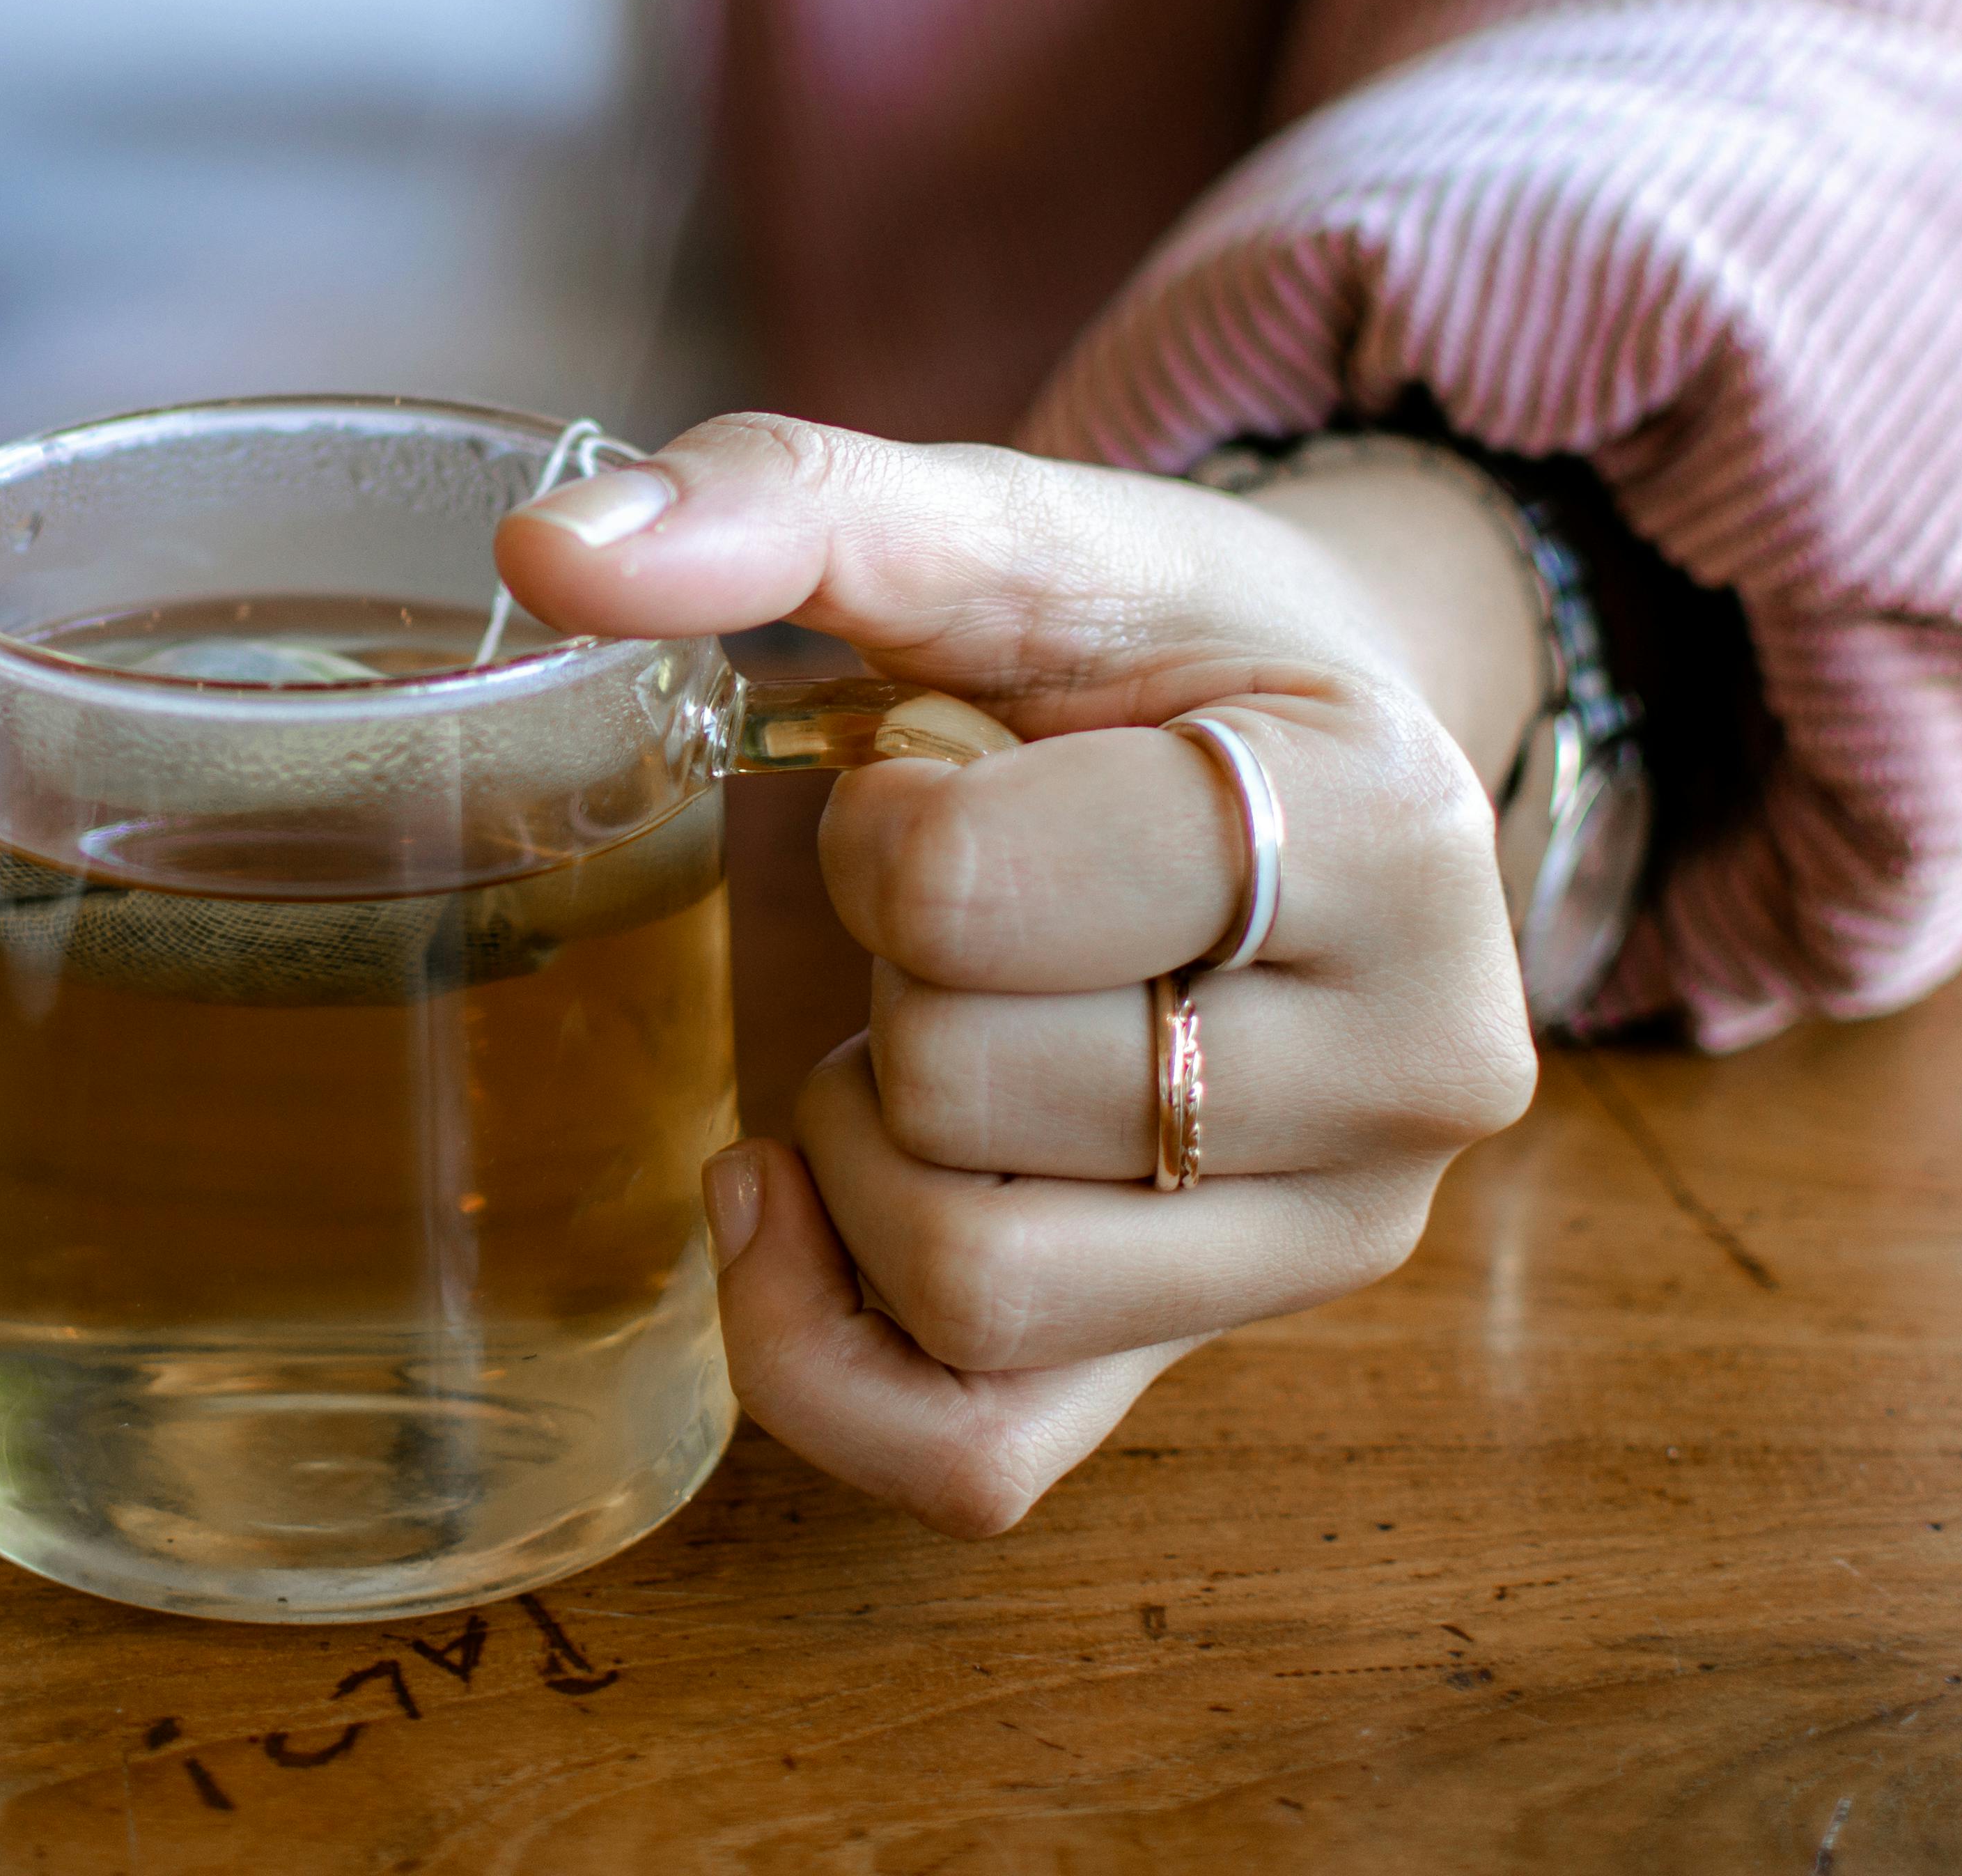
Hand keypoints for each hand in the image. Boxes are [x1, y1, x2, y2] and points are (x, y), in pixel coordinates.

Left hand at [496, 414, 1541, 1536]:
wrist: (1310, 756)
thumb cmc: (1157, 647)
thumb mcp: (1013, 527)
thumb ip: (789, 505)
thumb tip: (543, 549)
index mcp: (1394, 830)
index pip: (977, 902)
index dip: (886, 831)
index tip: (956, 777)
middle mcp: (1418, 1069)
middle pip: (958, 1098)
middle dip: (887, 976)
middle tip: (961, 900)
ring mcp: (1330, 1240)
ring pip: (961, 1283)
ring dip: (864, 1139)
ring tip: (934, 1019)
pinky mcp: (1213, 1357)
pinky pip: (967, 1456)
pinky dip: (824, 1342)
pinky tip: (800, 1197)